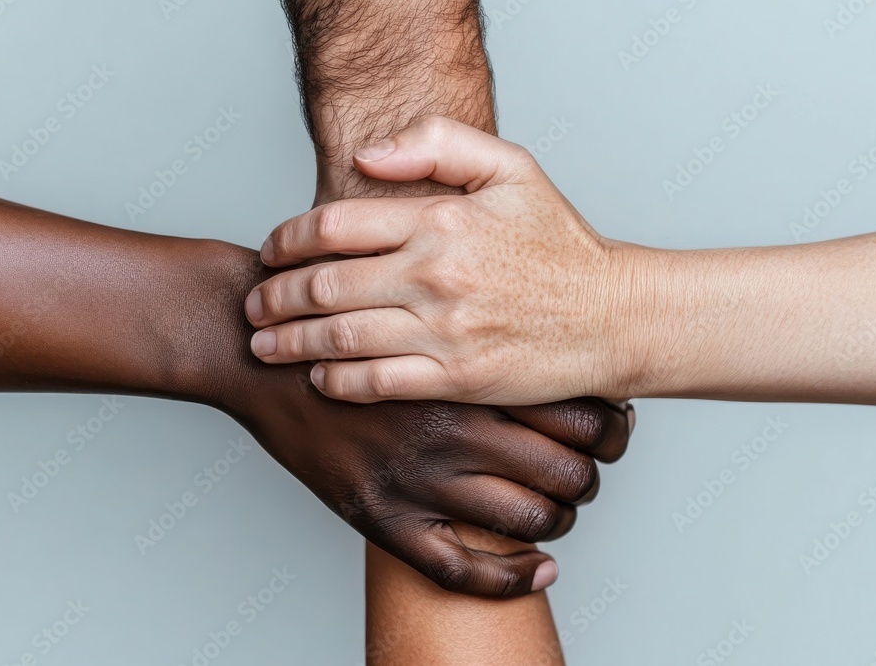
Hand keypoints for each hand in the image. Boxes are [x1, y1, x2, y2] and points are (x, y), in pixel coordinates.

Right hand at [213, 340, 632, 595]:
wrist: (258, 353)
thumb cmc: (342, 319)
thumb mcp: (415, 296)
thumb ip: (480, 315)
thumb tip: (548, 330)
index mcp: (468, 373)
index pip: (579, 411)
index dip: (613, 425)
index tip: (617, 425)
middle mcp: (451, 428)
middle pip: (565, 471)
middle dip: (591, 476)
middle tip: (590, 471)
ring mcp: (416, 478)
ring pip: (526, 522)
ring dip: (561, 522)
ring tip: (560, 510)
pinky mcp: (379, 516)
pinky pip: (461, 571)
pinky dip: (512, 581)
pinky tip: (540, 571)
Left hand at [244, 116, 649, 404]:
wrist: (613, 316)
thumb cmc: (561, 246)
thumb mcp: (512, 168)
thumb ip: (438, 143)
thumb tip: (365, 156)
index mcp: (441, 221)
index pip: (334, 227)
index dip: (287, 240)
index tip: (270, 253)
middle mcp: (435, 275)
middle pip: (323, 286)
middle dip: (273, 298)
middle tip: (253, 306)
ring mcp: (444, 330)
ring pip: (340, 337)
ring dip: (290, 343)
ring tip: (264, 346)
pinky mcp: (457, 378)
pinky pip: (377, 383)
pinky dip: (337, 382)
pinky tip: (319, 379)